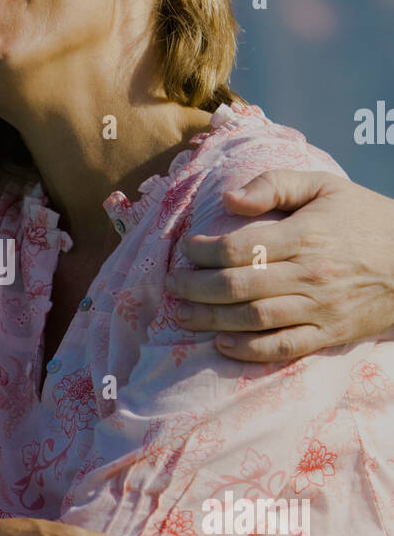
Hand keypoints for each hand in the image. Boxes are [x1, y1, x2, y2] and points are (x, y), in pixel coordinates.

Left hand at [167, 171, 393, 361]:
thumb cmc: (365, 218)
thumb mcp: (325, 186)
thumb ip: (274, 185)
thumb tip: (229, 197)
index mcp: (306, 235)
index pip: (240, 247)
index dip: (203, 250)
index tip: (185, 248)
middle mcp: (310, 275)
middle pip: (238, 286)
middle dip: (195, 287)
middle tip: (171, 284)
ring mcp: (319, 308)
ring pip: (253, 319)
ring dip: (210, 319)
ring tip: (182, 313)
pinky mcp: (328, 334)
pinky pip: (282, 348)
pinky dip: (248, 350)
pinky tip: (221, 343)